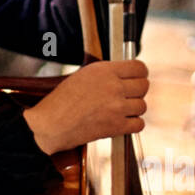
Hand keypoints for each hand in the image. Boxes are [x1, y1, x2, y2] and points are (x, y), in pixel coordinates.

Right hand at [21, 60, 147, 155]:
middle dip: (137, 91)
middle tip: (128, 95)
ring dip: (133, 109)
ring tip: (120, 110)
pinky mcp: (116, 126)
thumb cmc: (63, 100)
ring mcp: (116, 107)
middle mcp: (113, 86)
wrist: (51, 124)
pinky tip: (122, 121)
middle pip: (144, 86)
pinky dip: (133, 124)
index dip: (140, 73)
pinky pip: (139, 124)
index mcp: (104, 70)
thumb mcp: (83, 76)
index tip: (137, 78)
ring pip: (142, 106)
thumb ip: (107, 73)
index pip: (139, 67)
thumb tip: (128, 73)